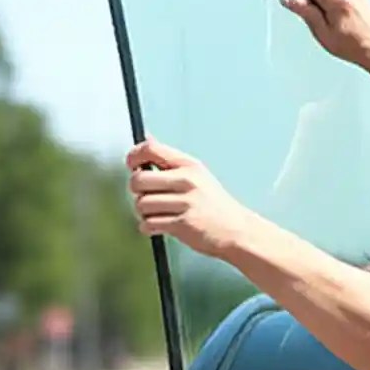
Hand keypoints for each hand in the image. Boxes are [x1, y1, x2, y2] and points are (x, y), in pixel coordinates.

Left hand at [126, 138, 258, 258]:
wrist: (237, 231)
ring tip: (157, 214)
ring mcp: (185, 203)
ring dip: (143, 212)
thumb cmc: (214, 204)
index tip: (132, 166)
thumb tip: (147, 138)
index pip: (150, 149)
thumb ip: (170, 161)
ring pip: (141, 204)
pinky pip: (148, 224)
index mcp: (189, 165)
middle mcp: (187, 181)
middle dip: (136, 191)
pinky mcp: (182, 224)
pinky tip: (159, 226)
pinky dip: (148, 227)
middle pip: (138, 180)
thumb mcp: (197, 175)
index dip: (134, 157)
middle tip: (146, 196)